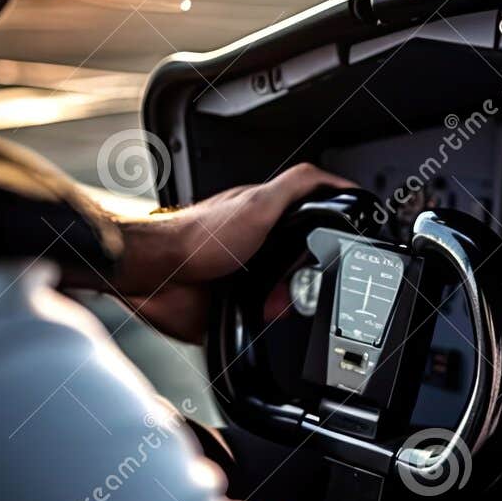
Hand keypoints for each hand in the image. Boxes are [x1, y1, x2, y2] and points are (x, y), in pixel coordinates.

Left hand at [110, 163, 355, 341]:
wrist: (159, 278)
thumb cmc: (195, 237)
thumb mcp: (258, 203)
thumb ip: (298, 186)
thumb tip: (338, 182)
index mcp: (267, 215)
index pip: (313, 218)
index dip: (329, 231)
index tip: (342, 241)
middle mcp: (259, 245)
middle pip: (307, 261)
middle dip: (311, 275)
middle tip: (300, 277)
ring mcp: (249, 276)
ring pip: (291, 293)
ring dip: (290, 300)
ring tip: (275, 297)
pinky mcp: (239, 305)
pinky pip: (268, 317)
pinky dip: (271, 318)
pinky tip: (262, 311)